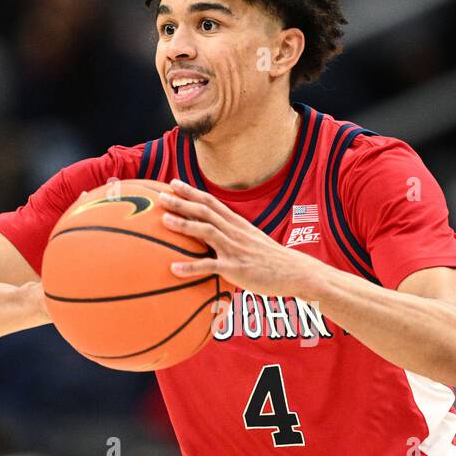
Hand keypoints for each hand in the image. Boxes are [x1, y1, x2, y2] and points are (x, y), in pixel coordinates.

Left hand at [158, 179, 324, 297]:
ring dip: (184, 225)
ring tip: (164, 221)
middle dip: (182, 202)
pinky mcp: (235, 268)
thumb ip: (234, 237)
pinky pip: (209, 266)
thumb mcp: (252, 241)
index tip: (173, 183)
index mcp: (237, 224)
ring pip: (206, 232)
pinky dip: (190, 267)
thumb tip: (215, 240)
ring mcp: (235, 248)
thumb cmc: (272, 260)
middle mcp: (234, 231)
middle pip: (204, 211)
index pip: (211, 202)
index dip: (191, 191)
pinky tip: (173, 268)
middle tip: (160, 196)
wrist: (295, 272)